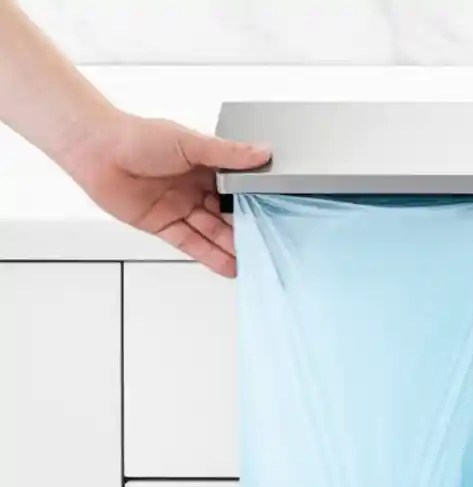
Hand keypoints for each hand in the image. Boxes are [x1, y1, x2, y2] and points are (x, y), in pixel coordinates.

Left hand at [61, 112, 270, 276]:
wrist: (96, 151)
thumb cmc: (138, 137)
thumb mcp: (191, 143)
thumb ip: (228, 153)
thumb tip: (263, 153)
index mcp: (207, 166)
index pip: (239, 189)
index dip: (256, 203)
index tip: (279, 216)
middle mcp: (196, 188)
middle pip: (228, 215)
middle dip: (248, 230)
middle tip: (271, 246)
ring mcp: (180, 208)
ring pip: (213, 232)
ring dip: (232, 248)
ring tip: (255, 262)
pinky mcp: (164, 225)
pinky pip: (192, 244)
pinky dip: (210, 256)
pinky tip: (230, 266)